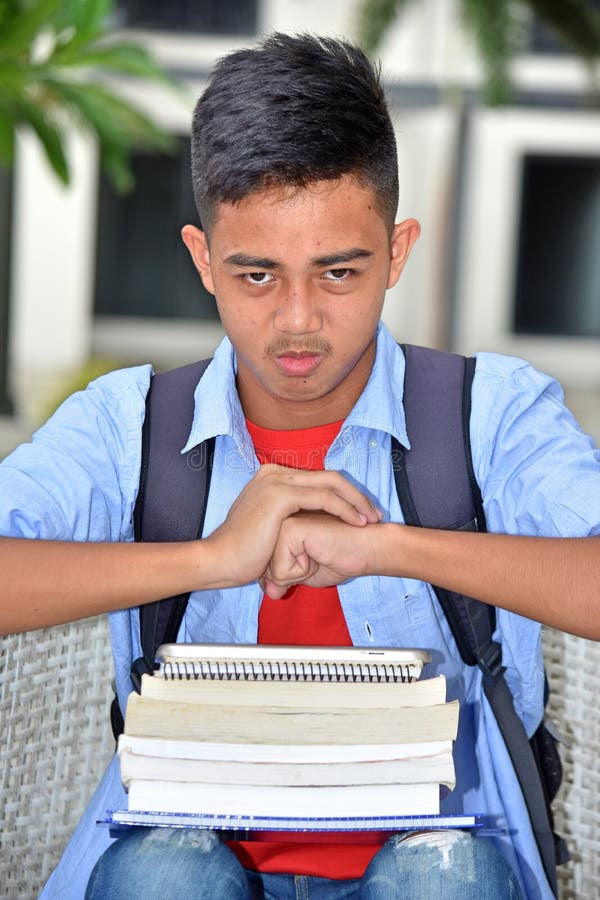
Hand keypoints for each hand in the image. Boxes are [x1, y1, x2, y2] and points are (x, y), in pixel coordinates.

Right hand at [203, 465, 380, 587]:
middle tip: (376, 515)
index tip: (363, 514)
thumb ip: (288, 518)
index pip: (319, 479)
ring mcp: (277, 480)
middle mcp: (274, 472)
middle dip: (357, 496)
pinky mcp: (281, 494)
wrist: (220, 560)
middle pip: (329, 477)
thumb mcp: (270, 527)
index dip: (346, 495)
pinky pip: (324, 498)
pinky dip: (345, 509)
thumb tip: (307, 524)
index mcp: (272, 476)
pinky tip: (358, 523)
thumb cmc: (243, 552)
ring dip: (357, 501)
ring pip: (332, 483)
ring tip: (372, 519)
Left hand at [261, 512, 380, 598]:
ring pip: (271, 571)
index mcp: (278, 525)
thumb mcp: (306, 574)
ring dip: (299, 573)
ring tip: (319, 553)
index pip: (266, 568)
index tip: (313, 558)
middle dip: (293, 575)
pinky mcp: (290, 527)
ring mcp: (282, 521)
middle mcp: (277, 519)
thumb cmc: (341, 558)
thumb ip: (284, 581)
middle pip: (265, 569)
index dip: (291, 577)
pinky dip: (303, 571)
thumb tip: (270, 593)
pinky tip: (319, 552)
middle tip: (318, 555)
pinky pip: (282, 570)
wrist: (368, 548)